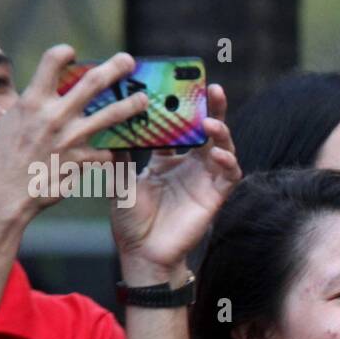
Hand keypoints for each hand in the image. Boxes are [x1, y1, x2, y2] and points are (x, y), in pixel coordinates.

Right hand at [0, 46, 146, 223]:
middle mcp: (54, 116)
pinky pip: (105, 152)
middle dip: (114, 68)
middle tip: (128, 60)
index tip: (72, 52)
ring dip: (130, 105)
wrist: (3, 193)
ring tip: (143, 99)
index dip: (63, 53)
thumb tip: (44, 96)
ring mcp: (69, 138)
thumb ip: (31, 107)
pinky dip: (112, 151)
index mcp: (32, 101)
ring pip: (110, 115)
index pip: (51, 62)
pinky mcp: (80, 161)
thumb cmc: (0, 158)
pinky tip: (117, 150)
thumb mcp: (9, 122)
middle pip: (92, 83)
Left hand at [112, 83, 241, 280]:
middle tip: (211, 88)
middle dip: (212, 108)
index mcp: (167, 159)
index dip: (180, 107)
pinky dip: (227, 162)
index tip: (176, 85)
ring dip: (221, 132)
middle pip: (206, 130)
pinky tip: (216, 154)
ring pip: (223, 147)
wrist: (141, 253)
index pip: (178, 126)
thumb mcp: (119, 180)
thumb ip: (120, 154)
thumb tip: (110, 123)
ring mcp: (204, 179)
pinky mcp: (215, 196)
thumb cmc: (130, 220)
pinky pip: (229, 175)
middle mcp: (189, 165)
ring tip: (211, 123)